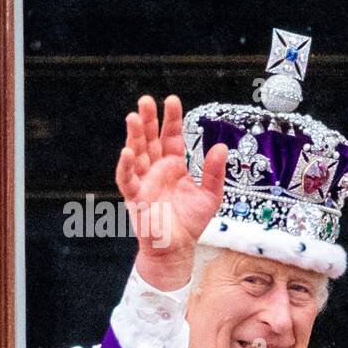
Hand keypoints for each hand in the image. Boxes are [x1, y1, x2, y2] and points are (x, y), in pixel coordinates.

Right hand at [114, 94, 227, 290]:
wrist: (177, 248)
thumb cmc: (190, 222)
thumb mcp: (210, 195)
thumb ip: (214, 172)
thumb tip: (221, 146)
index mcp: (173, 165)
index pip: (171, 136)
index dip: (171, 119)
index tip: (171, 100)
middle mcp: (156, 169)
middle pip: (150, 139)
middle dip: (148, 120)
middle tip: (146, 100)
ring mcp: (144, 181)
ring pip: (136, 154)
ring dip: (134, 136)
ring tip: (134, 117)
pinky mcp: (135, 197)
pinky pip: (127, 179)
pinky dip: (126, 166)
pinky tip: (128, 151)